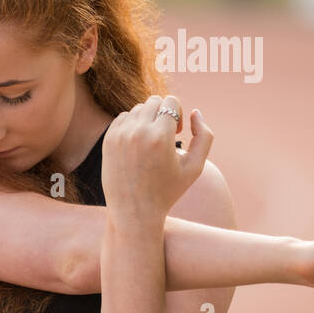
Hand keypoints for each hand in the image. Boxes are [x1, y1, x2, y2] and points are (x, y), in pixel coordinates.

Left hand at [101, 95, 212, 220]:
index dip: (178, 113)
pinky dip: (133, 125)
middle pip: (154, 101)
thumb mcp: (195, 167)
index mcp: (160, 137)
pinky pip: (124, 117)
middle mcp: (138, 132)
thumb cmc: (168, 190)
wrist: (134, 211)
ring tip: (151, 142)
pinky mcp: (109, 139)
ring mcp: (120, 135)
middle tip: (166, 135)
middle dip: (163, 113)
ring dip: (148, 119)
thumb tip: (195, 112)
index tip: (177, 131)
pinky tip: (138, 144)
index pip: (171, 101)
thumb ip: (204, 136)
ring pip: (138, 108)